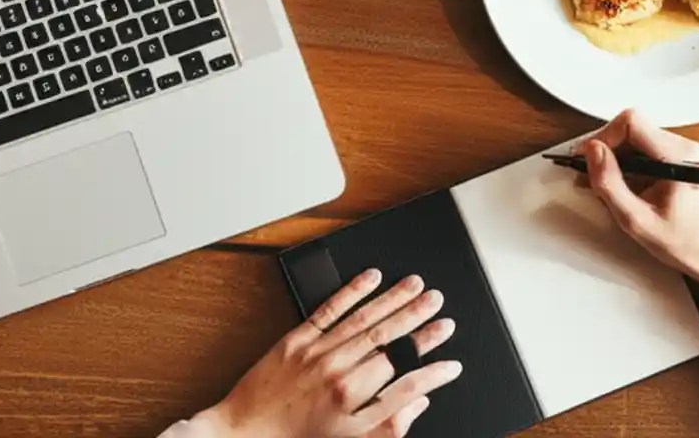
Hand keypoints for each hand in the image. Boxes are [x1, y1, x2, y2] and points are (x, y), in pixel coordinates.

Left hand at [191, 270, 460, 437]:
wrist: (246, 433)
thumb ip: (391, 423)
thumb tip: (420, 401)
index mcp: (353, 397)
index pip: (405, 374)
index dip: (432, 365)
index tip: (452, 358)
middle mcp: (338, 369)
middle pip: (388, 338)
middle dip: (418, 319)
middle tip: (440, 304)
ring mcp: (317, 350)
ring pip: (364, 318)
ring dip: (394, 299)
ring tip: (416, 285)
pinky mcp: (297, 338)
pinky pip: (330, 309)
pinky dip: (352, 290)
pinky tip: (372, 277)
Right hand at [578, 110, 698, 297]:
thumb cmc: (688, 244)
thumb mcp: (637, 220)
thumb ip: (610, 184)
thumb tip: (593, 152)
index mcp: (679, 157)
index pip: (631, 123)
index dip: (603, 137)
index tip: (588, 158)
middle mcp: (685, 148)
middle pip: (632, 129)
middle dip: (606, 150)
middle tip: (589, 175)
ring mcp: (686, 153)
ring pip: (636, 140)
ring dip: (616, 160)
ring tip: (606, 187)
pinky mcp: (682, 161)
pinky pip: (647, 152)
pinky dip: (629, 166)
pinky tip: (623, 189)